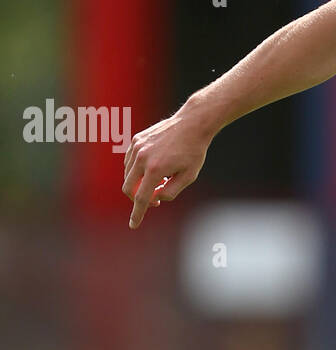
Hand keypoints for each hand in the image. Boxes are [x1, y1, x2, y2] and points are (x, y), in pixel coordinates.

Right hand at [122, 108, 210, 228]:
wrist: (192, 124)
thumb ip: (170, 192)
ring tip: (161, 178)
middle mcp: (141, 158)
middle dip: (137, 198)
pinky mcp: (135, 140)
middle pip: (129, 188)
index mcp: (155, 170)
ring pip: (127, 175)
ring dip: (139, 183)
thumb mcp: (188, 177)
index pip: (141, 198)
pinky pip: (129, 162)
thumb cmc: (193, 152)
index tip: (133, 225)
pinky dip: (136, 170)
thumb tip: (154, 199)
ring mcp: (136, 147)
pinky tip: (153, 168)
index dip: (137, 214)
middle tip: (154, 199)